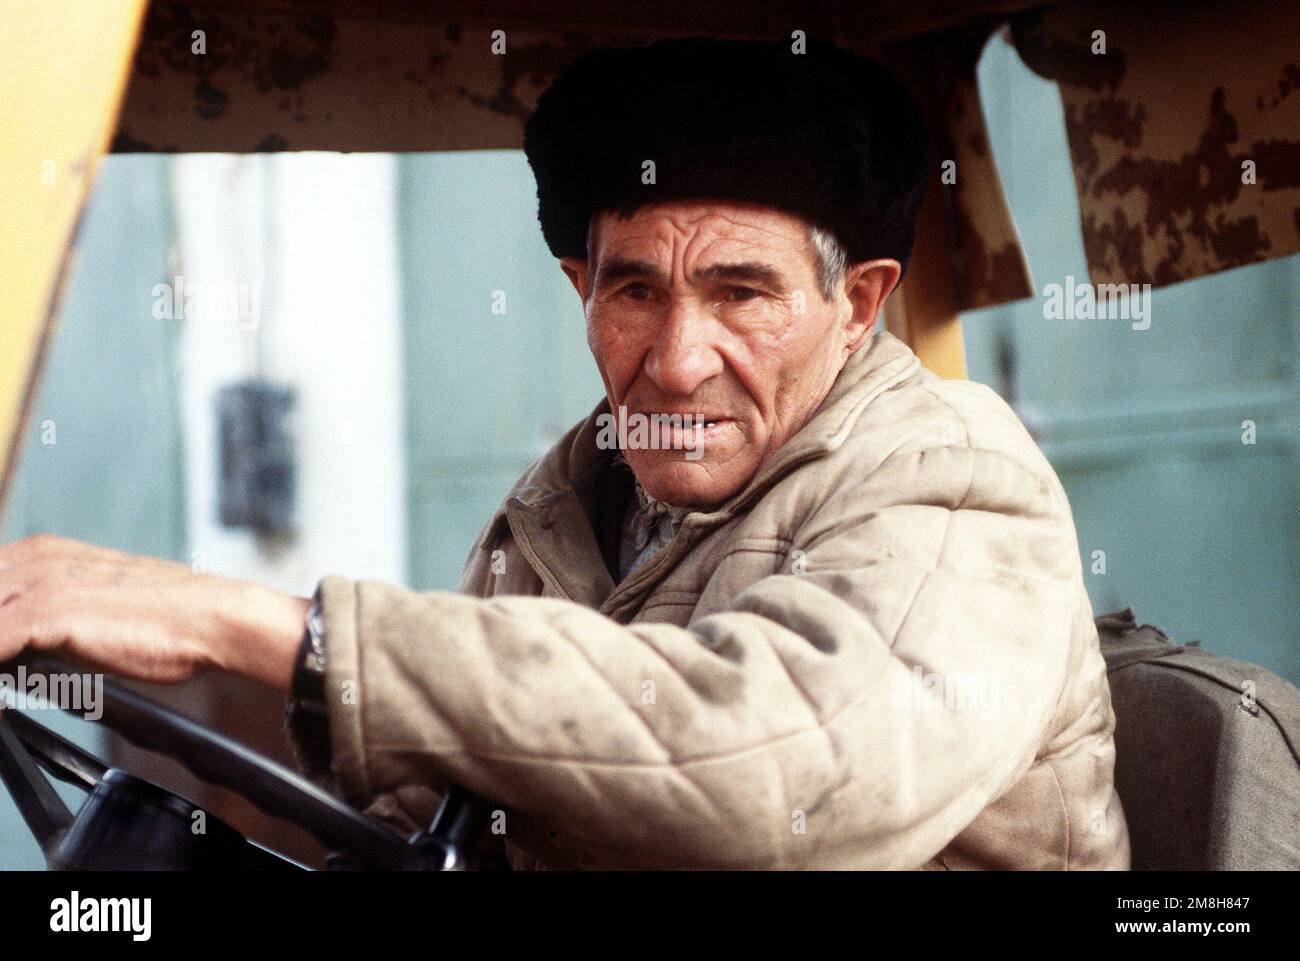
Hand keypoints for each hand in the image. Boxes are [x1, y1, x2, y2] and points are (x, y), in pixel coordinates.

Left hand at [0, 533, 310, 691]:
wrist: (207, 619)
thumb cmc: (165, 618)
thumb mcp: (96, 600)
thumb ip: (50, 611)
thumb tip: (18, 645)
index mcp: (42, 552)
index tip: (6, 649)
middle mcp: (35, 560)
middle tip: (12, 662)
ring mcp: (39, 584)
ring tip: (11, 674)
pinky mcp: (47, 613)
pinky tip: (6, 690)